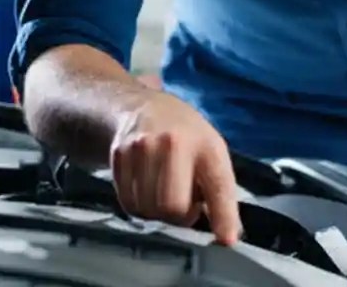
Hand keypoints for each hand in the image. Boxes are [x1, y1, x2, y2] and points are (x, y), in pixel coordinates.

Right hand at [109, 91, 242, 244]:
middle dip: (179, 216)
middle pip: (172, 206)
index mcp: (206, 144)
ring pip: (148, 208)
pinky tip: (146, 188)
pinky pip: (128, 203)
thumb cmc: (185, 136)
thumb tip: (227, 235)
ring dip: (157, 212)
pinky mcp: (119, 155)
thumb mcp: (211, 151)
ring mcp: (142, 147)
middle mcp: (173, 142)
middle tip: (184, 203)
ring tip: (163, 192)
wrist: (141, 107)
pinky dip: (139, 206)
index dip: (223, 216)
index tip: (226, 239)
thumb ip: (219, 190)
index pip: (217, 185)